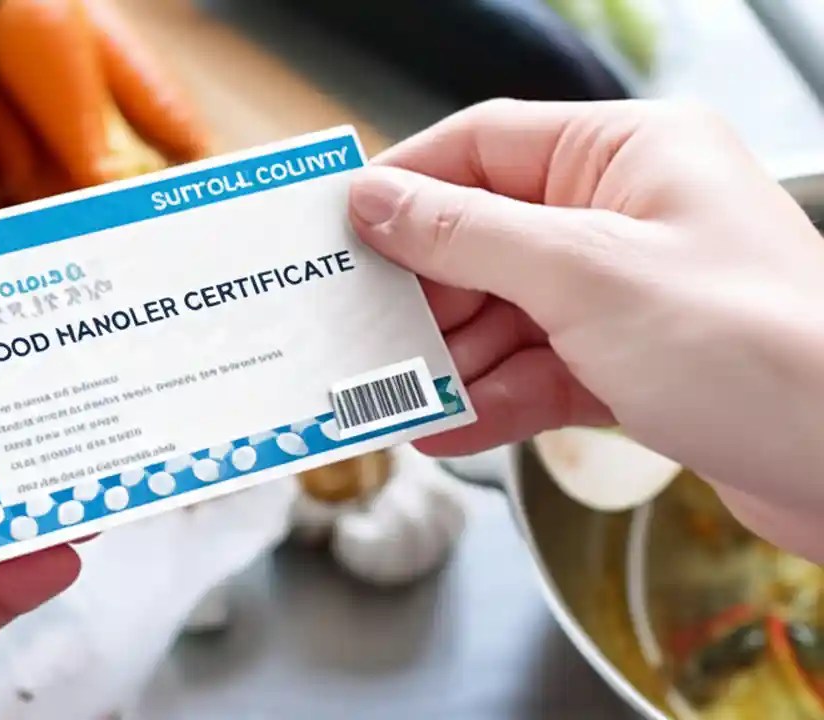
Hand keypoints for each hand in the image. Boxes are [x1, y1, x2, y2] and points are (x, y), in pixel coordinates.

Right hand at [349, 99, 823, 559]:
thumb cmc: (759, 347)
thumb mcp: (585, 275)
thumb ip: (467, 235)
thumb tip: (376, 200)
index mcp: (626, 156)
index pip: (483, 147)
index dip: (404, 186)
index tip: (339, 228)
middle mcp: (624, 215)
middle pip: (482, 239)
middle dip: (423, 294)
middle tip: (360, 331)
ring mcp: (626, 294)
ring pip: (502, 314)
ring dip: (452, 360)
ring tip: (400, 396)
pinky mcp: (629, 365)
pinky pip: (535, 371)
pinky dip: (492, 400)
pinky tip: (448, 427)